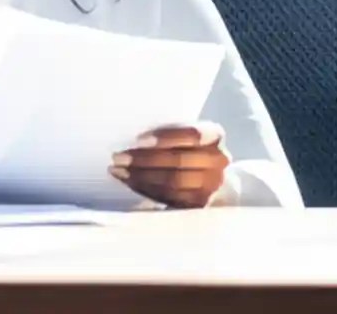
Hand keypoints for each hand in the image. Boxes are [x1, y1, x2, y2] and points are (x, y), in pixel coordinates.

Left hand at [109, 123, 230, 208]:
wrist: (213, 178)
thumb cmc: (189, 149)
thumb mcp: (185, 136)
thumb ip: (168, 133)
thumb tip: (132, 138)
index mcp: (214, 135)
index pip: (191, 134)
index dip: (164, 137)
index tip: (138, 139)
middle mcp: (218, 160)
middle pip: (178, 160)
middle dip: (144, 160)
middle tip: (118, 157)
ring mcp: (211, 185)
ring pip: (172, 182)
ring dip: (140, 176)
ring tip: (117, 170)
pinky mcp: (199, 203)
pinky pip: (169, 197)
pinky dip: (145, 189)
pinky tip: (129, 182)